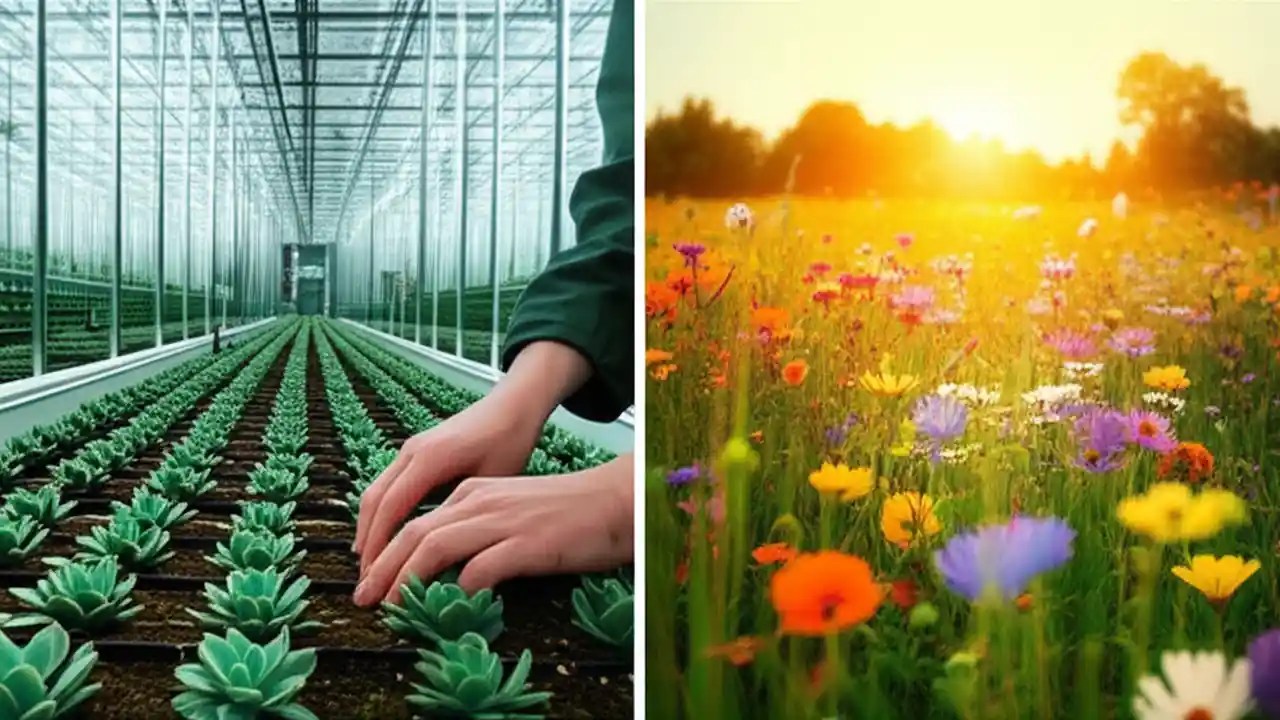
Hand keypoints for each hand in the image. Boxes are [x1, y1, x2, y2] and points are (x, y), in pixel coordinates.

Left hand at [352, 454, 633, 604]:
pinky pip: (481, 566)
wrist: (615, 500)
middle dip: (381, 568)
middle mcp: (482, 502)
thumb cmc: (568, 511)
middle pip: (414, 532)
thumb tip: (452, 567)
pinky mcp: (527, 543)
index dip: (387, 553)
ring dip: (405, 578)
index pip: (417, 521)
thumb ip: (481, 530)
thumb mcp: (513, 511)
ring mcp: (503, 521)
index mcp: (475, 493)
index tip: (373, 582)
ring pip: (435, 544)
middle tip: (363, 599)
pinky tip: (453, 603)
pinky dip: (460, 586)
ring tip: (391, 606)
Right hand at [354, 341, 592, 572]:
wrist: (513, 405)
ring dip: (369, 530)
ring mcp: (410, 449)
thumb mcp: (493, 480)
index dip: (379, 546)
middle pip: (374, 502)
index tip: (376, 579)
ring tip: (370, 569)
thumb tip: (447, 557)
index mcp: (429, 458)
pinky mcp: (415, 451)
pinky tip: (383, 539)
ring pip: (376, 493)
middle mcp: (411, 452)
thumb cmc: (509, 440)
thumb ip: (465, 513)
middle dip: (367, 544)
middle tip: (366, 584)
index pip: (392, 508)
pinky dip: (380, 515)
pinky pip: (387, 486)